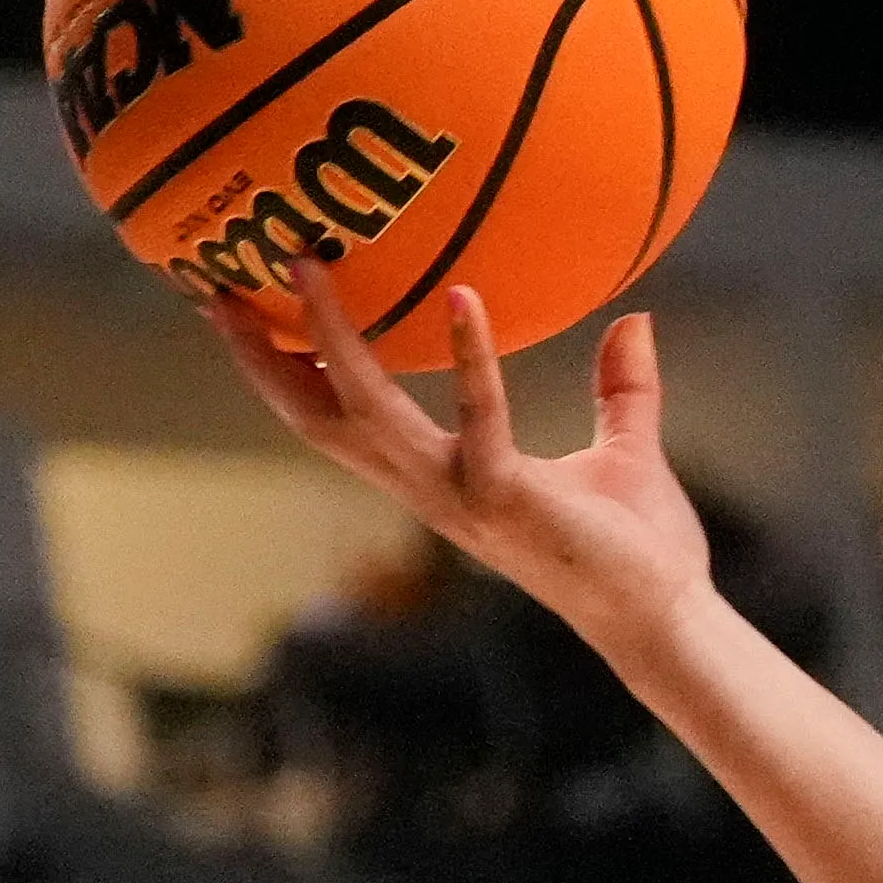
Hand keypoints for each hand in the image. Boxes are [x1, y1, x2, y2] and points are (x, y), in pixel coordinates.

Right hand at [212, 264, 713, 662]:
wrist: (668, 618)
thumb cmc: (640, 546)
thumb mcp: (622, 448)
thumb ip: (619, 388)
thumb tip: (634, 320)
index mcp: (440, 475)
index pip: (339, 417)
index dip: (284, 368)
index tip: (243, 308)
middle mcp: (431, 486)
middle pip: (316, 416)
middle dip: (261, 354)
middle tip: (214, 283)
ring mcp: (460, 494)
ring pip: (364, 413)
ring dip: (330, 338)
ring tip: (305, 264)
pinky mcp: (506, 499)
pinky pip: (477, 420)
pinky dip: (469, 359)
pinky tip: (462, 298)